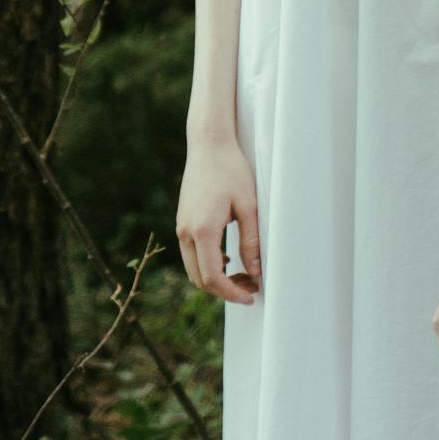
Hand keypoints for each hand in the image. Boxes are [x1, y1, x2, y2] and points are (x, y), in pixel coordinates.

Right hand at [176, 134, 261, 304]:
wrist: (209, 144)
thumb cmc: (232, 170)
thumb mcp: (249, 205)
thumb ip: (251, 241)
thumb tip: (257, 272)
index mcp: (202, 230)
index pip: (213, 277)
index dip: (232, 292)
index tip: (251, 296)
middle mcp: (186, 232)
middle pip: (200, 279)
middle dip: (225, 289)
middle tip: (251, 286)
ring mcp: (181, 227)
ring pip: (193, 269)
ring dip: (216, 278)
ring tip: (243, 274)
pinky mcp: (183, 222)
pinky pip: (191, 254)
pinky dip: (207, 264)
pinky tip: (229, 258)